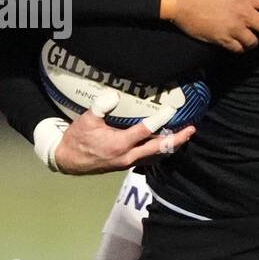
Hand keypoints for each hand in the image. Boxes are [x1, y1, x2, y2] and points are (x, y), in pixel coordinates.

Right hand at [52, 100, 196, 174]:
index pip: (145, 131)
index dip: (159, 120)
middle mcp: (127, 156)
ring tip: (184, 137)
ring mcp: (128, 162)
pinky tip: (166, 146)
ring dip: (170, 147)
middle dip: (176, 140)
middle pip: (158, 148)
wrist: (68, 160)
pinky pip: (149, 159)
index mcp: (118, 144)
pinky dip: (160, 151)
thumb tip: (114, 95)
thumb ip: (101, 106)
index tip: (172, 110)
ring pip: (155, 155)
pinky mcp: (126, 164)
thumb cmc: (77, 139)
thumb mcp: (86, 120)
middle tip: (191, 130)